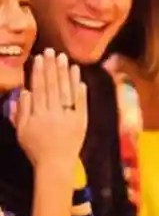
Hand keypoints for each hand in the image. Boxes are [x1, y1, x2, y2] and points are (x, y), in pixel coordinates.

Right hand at [15, 50, 87, 171]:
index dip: (39, 72)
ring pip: (67, 91)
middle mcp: (53, 113)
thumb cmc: (35, 148)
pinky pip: (81, 102)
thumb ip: (21, 111)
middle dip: (52, 67)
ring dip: (66, 74)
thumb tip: (23, 91)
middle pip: (53, 86)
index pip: (39, 89)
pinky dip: (79, 89)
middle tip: (52, 51)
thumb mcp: (21, 131)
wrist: (55, 164)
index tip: (40, 58)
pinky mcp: (81, 120)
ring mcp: (69, 116)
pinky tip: (78, 76)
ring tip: (65, 58)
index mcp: (37, 115)